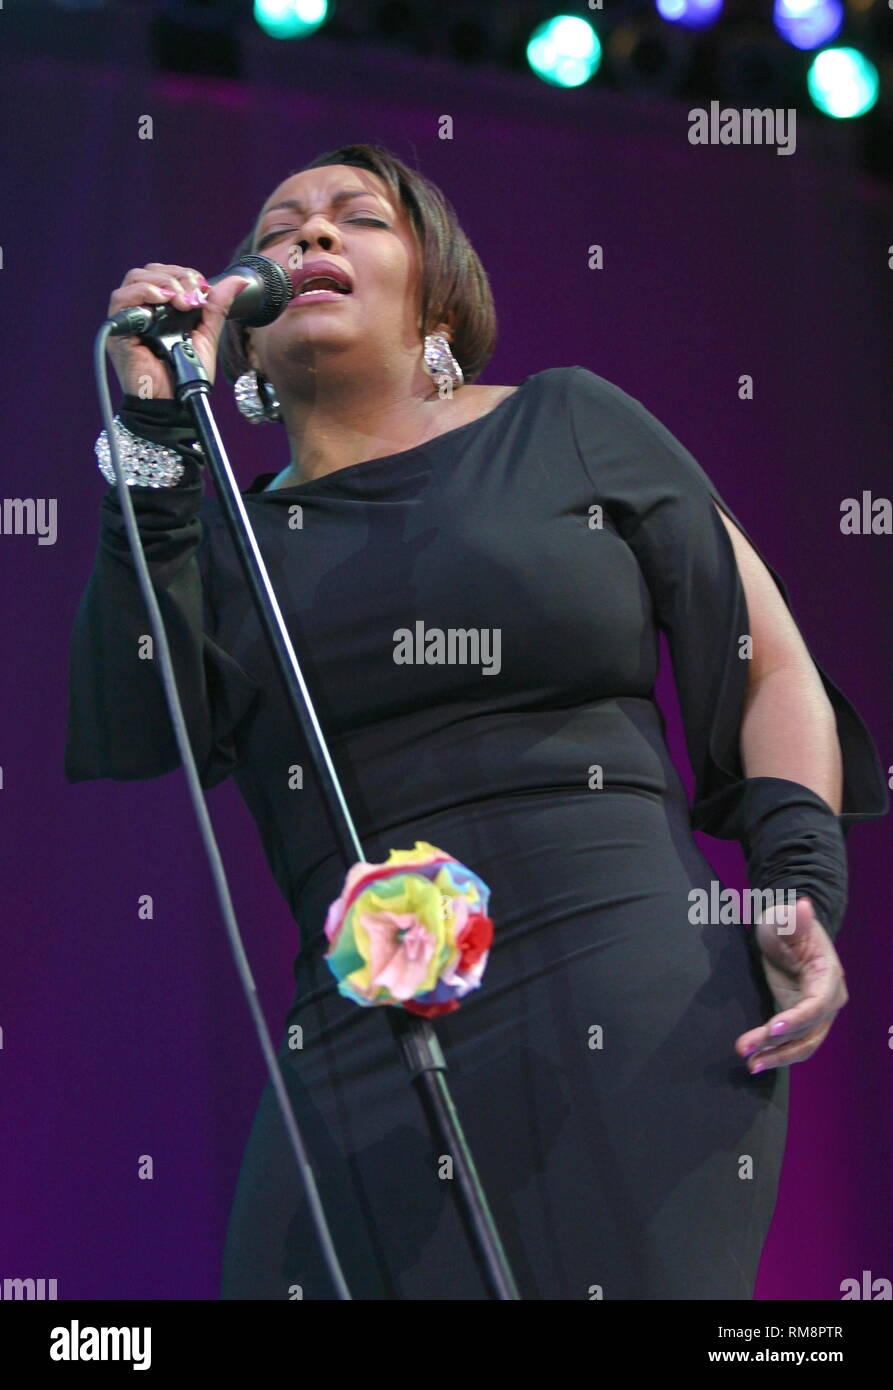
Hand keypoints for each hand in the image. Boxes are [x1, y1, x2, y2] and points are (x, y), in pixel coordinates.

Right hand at [105, 262, 252, 400]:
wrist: (174, 402)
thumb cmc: (187, 375)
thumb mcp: (206, 334)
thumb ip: (217, 307)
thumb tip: (238, 281)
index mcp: (161, 307)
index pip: (167, 273)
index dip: (186, 275)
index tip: (203, 292)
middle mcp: (142, 309)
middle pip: (151, 270)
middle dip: (176, 277)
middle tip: (193, 297)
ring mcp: (128, 317)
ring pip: (135, 278)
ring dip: (162, 282)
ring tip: (179, 300)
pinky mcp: (117, 329)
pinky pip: (121, 298)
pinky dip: (143, 292)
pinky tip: (162, 301)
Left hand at [735, 896, 847, 1074]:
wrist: (787, 933)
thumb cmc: (786, 924)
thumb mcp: (783, 919)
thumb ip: (793, 920)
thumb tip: (803, 906)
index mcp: (828, 976)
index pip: (817, 1004)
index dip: (798, 1018)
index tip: (773, 1027)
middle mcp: (828, 1000)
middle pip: (809, 1030)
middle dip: (779, 1044)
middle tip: (747, 1051)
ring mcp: (816, 1014)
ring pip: (803, 1044)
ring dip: (778, 1056)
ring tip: (750, 1065)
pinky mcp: (801, 1021)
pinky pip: (793, 1043)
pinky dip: (776, 1053)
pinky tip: (755, 1061)